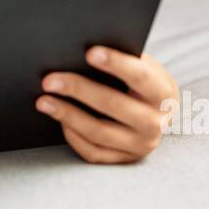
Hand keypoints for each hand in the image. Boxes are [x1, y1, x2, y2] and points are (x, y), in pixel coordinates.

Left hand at [36, 45, 177, 163]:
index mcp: (164, 94)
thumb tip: (83, 48)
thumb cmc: (142, 82)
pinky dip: (73, 135)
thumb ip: (125, 59)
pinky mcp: (124, 160)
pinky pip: (93, 152)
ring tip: (44, 101)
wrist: (157, 113)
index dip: (116, 64)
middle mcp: (156, 123)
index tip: (89, 52)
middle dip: (78, 90)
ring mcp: (140, 145)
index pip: (141, 76)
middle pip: (113, 105)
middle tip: (49, 80)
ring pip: (98, 132)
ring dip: (66, 114)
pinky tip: (58, 119)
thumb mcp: (144, 67)